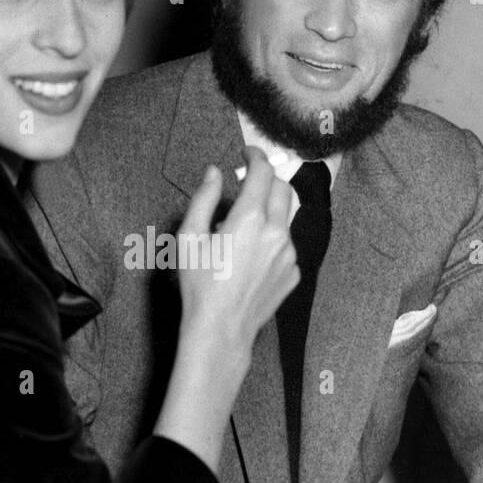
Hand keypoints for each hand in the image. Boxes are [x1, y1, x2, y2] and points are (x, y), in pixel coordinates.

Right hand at [174, 147, 298, 353]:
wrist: (221, 329)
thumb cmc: (199, 285)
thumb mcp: (189, 238)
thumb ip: (204, 198)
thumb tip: (214, 173)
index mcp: (250, 219)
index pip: (263, 172)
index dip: (256, 156)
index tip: (248, 153)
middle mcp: (276, 233)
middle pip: (282, 189)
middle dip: (267, 179)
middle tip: (248, 183)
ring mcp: (289, 254)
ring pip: (286, 218)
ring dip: (268, 212)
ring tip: (242, 230)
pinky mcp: (293, 272)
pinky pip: (286, 245)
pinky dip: (272, 240)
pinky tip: (250, 256)